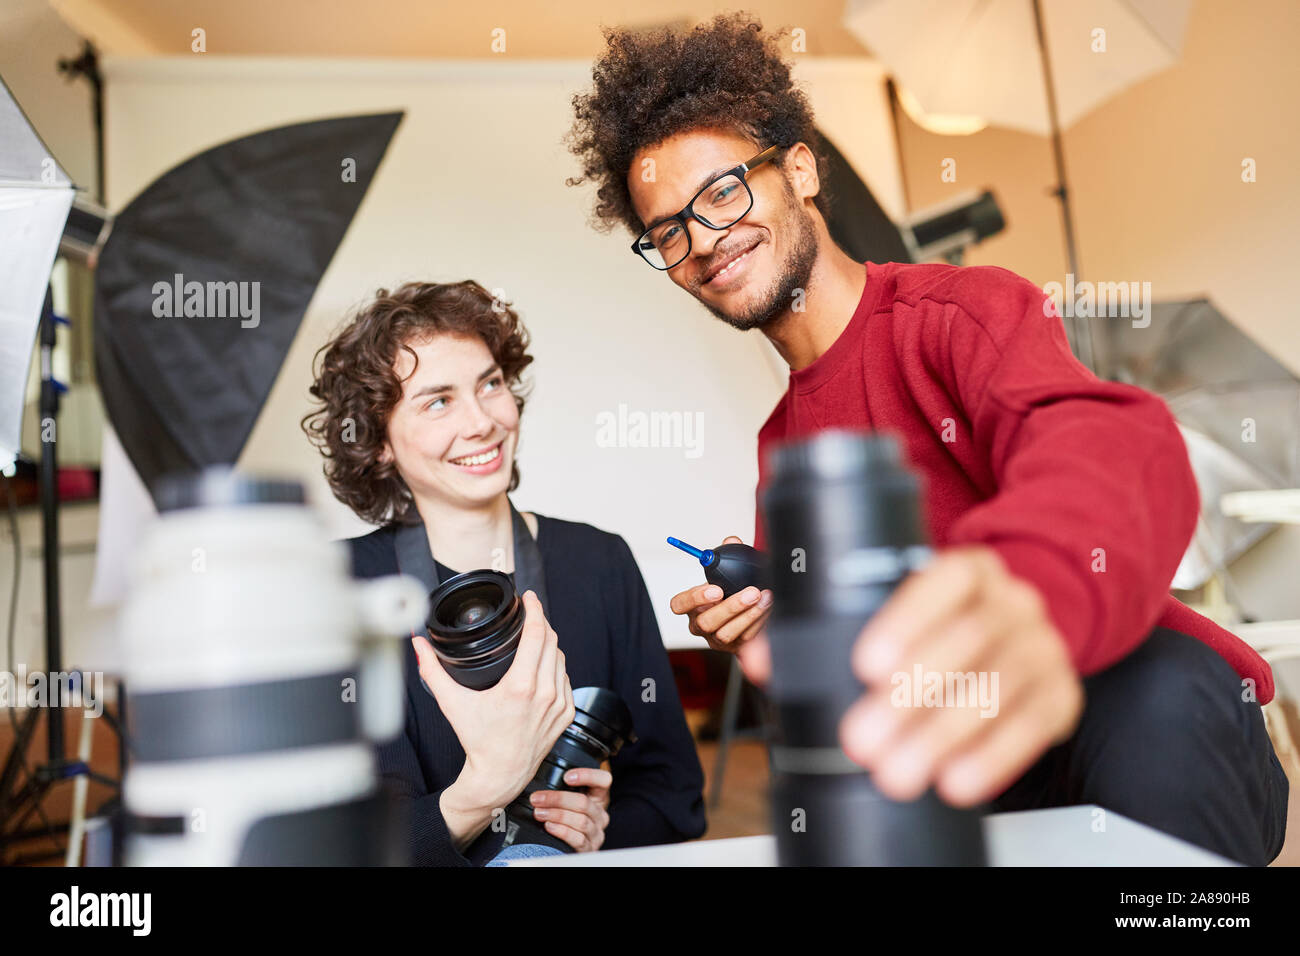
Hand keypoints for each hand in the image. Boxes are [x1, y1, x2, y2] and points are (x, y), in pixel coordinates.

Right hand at [413, 590, 574, 850]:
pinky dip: (555, 667)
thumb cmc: (478, 741)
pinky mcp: (566, 714)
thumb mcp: (452, 703)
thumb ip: (432, 671)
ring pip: (560, 659)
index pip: (537, 634)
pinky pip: (565, 679)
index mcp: (521, 686)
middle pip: (552, 641)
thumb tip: (418, 645)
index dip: (535, 610)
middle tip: (529, 612)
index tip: (529, 598)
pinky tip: (543, 664)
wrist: (500, 775)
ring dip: (549, 644)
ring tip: (535, 636)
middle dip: (541, 622)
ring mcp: (559, 704)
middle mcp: (545, 694)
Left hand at [529, 767, 611, 851]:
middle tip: (537, 798)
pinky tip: (549, 826)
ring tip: (539, 813)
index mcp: (597, 797)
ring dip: (557, 815)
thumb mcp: (568, 802)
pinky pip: (578, 839)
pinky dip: (562, 831)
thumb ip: (562, 790)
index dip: (587, 775)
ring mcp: (596, 832)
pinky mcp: (589, 848)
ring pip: (581, 821)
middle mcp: (600, 814)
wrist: (566, 850)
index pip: (603, 780)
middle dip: (558, 799)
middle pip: (584, 802)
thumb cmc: (565, 820)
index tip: (566, 777)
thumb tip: (540, 779)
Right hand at [668, 536, 772, 652]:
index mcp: (692, 606)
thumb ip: (728, 557)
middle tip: (750, 592)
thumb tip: (732, 542)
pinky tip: (768, 608)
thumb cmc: (730, 591)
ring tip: (764, 598)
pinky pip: (745, 639)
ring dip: (748, 615)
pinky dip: (758, 622)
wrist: (746, 612)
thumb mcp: (726, 573)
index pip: (679, 605)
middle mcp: (700, 625)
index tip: (715, 589)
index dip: (694, 598)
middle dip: (730, 607)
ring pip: (726, 633)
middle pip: (705, 622)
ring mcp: (716, 639)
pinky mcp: (734, 648)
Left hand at [838, 546, 1082, 807]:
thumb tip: (763, 660)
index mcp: (968, 570)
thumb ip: (823, 631)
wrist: (1014, 637)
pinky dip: (992, 758)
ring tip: (897, 772)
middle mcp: (1012, 601)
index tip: (865, 664)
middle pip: (969, 640)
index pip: (944, 580)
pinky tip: (955, 780)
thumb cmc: (937, 627)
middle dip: (911, 696)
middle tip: (863, 738)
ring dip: (943, 736)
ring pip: (998, 686)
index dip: (906, 620)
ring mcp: (1042, 647)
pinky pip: (1032, 726)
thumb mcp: (889, 615)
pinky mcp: (1062, 695)